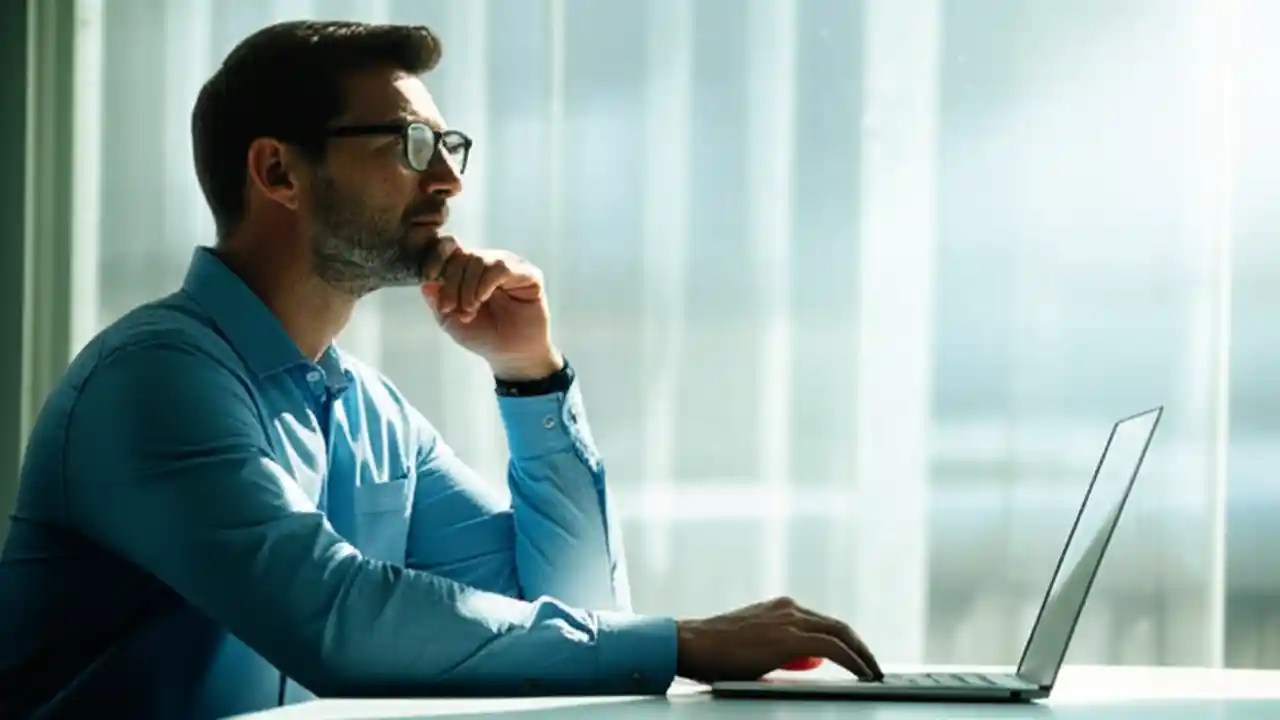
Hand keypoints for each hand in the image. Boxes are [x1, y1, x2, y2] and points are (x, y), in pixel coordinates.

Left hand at [420, 237, 561, 379]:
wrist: (511, 355)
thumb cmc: (483, 336)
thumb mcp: (451, 321)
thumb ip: (438, 301)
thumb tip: (425, 284)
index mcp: (470, 270)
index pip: (450, 250)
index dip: (437, 258)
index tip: (428, 276)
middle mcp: (489, 263)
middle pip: (462, 256)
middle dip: (452, 283)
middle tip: (452, 309)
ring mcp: (509, 266)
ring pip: (479, 259)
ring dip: (468, 287)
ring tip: (470, 310)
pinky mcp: (527, 274)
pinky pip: (501, 267)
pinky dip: (486, 283)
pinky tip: (483, 299)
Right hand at [675, 596, 881, 683]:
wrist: (693, 644)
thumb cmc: (716, 649)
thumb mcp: (756, 643)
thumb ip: (783, 648)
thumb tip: (810, 661)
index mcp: (780, 607)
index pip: (823, 622)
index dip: (845, 640)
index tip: (858, 655)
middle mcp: (789, 608)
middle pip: (838, 625)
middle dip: (860, 647)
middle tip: (873, 665)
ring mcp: (790, 620)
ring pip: (840, 633)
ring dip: (861, 654)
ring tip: (873, 671)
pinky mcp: (789, 638)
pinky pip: (833, 648)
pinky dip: (852, 660)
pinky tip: (862, 673)